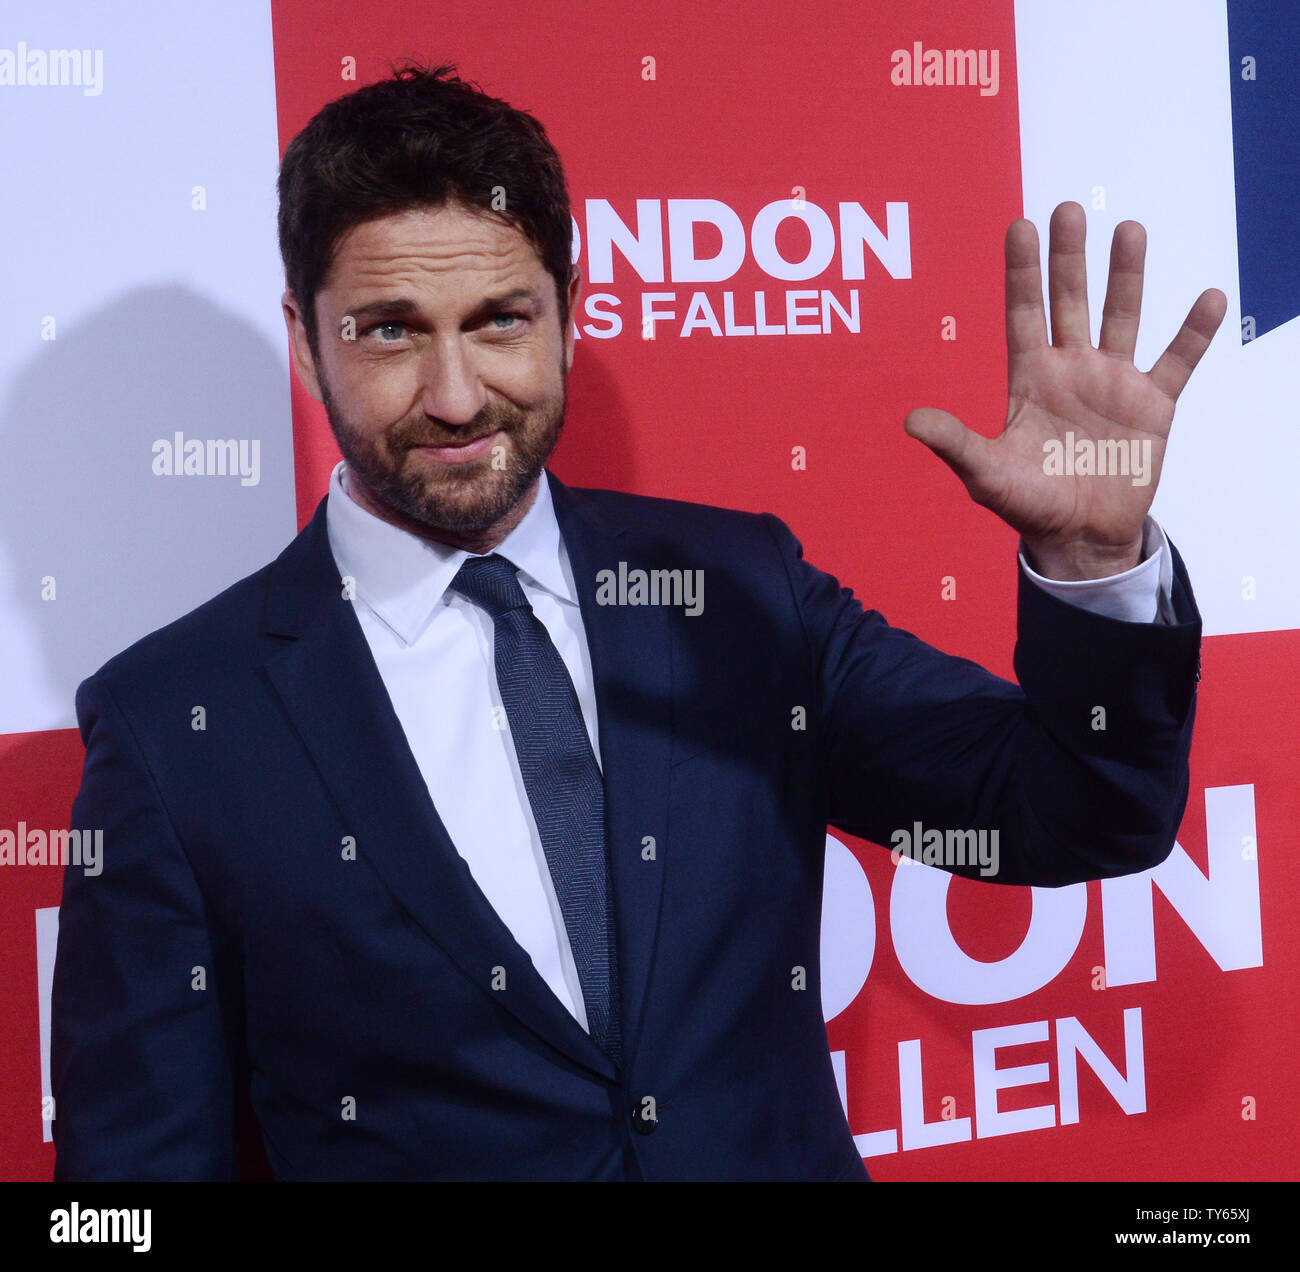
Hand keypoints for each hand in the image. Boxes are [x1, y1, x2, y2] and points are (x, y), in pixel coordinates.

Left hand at [904, 201, 1226, 578]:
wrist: (1079, 538)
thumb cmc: (1028, 505)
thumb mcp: (986, 474)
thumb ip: (954, 443)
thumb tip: (909, 420)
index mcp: (1030, 378)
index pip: (1023, 313)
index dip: (1022, 272)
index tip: (1020, 225)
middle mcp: (1072, 370)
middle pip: (1070, 302)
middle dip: (1069, 258)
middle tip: (1068, 209)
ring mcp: (1114, 383)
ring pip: (1121, 316)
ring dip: (1126, 276)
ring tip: (1128, 229)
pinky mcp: (1152, 406)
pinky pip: (1177, 361)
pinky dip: (1193, 333)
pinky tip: (1209, 298)